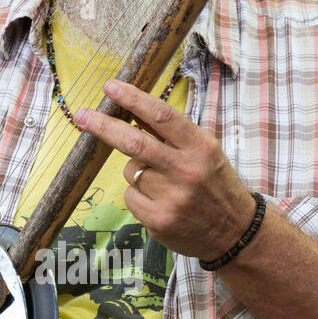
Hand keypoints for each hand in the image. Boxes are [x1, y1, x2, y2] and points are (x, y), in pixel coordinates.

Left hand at [74, 79, 254, 260]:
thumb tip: (134, 112)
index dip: (132, 98)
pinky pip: (130, 197)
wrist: (234, 231)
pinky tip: (159, 203)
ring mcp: (171, 197)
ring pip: (130, 172)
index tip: (110, 87)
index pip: (161, 115)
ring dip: (135, 172)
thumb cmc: (215, 185)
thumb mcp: (205, 152)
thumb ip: (172, 134)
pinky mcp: (158, 220)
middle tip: (82, 116)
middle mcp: (186, 170)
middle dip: (103, 126)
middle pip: (134, 142)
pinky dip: (137, 196)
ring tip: (162, 184)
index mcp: (200, 147)